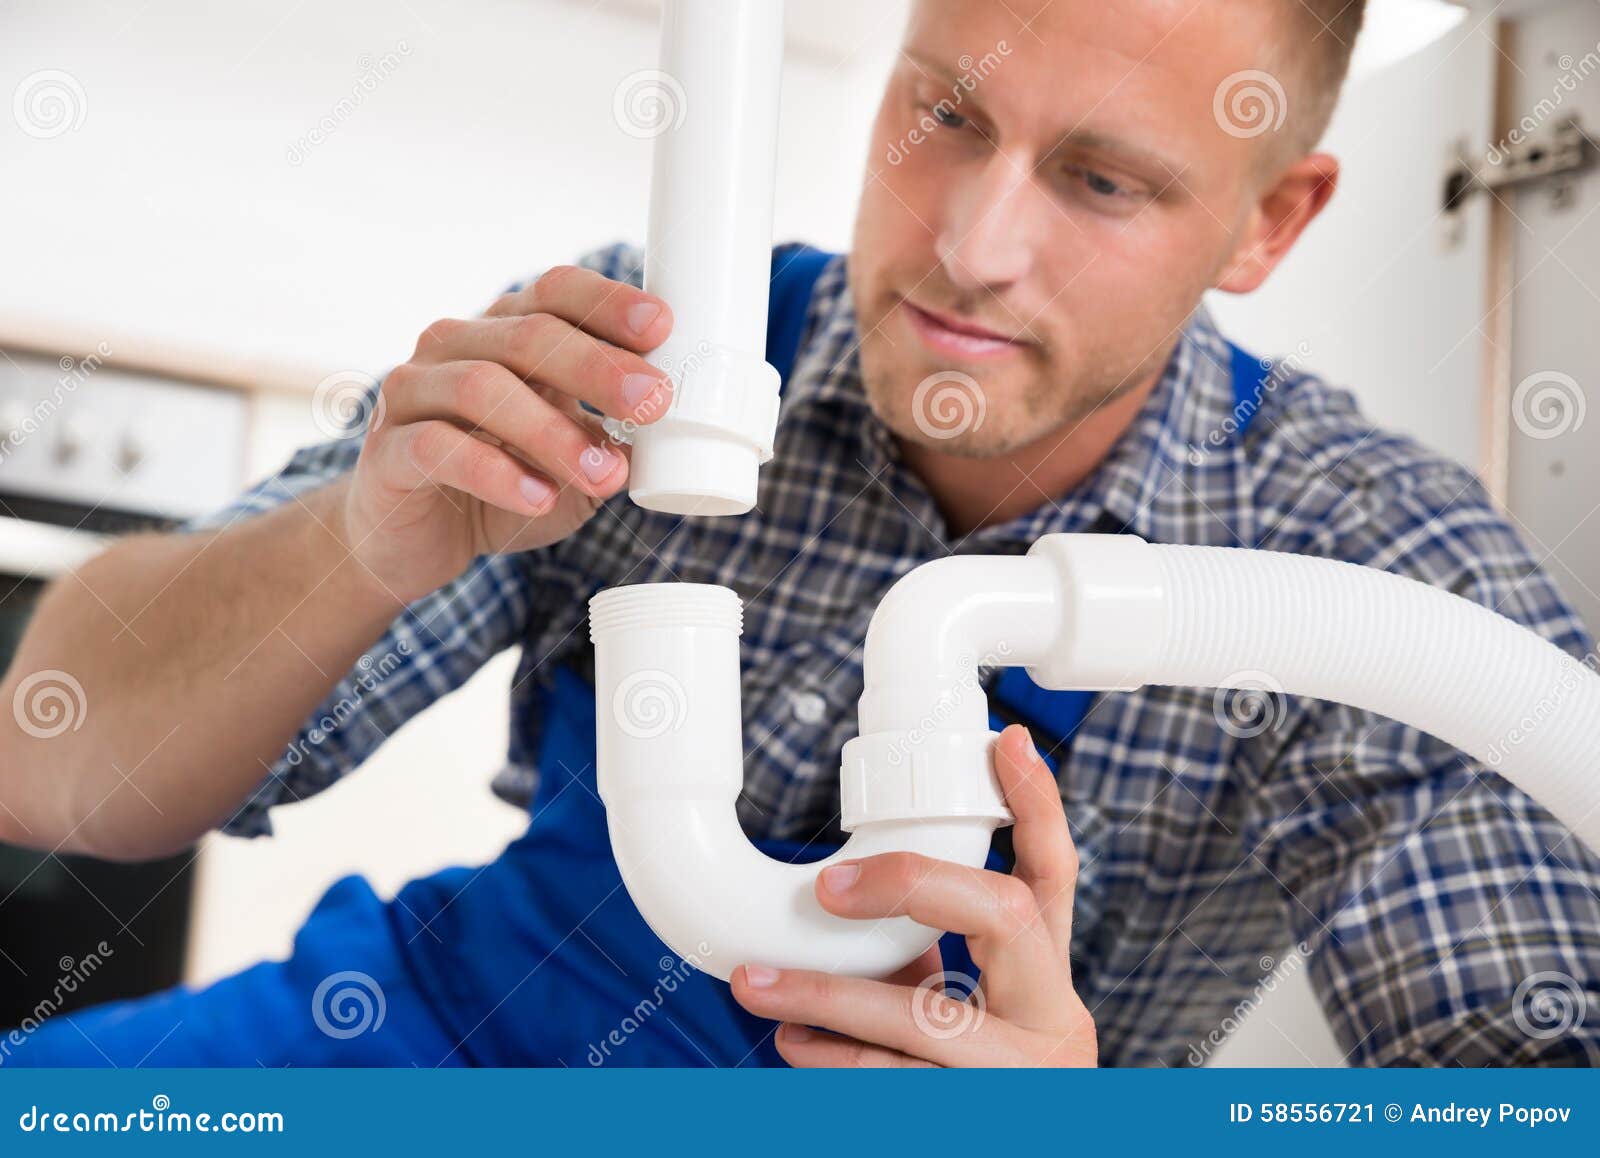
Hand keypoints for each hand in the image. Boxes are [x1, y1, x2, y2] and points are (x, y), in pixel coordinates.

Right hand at [339, 265, 676, 603]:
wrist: (411, 541)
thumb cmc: (498, 487)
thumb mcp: (568, 460)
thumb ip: (609, 442)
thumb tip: (669, 432)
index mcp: (504, 332)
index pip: (555, 292)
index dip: (608, 303)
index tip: (662, 326)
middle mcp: (455, 346)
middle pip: (530, 335)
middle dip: (599, 368)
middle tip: (653, 402)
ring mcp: (415, 392)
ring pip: (484, 387)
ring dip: (554, 432)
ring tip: (604, 476)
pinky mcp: (388, 449)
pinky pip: (440, 447)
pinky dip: (496, 473)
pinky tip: (538, 497)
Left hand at [731, 725, 1096, 1066]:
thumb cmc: (984, 1093)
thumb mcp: (980, 1023)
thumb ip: (937, 970)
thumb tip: (853, 922)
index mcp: (1052, 986)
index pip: (1056, 876)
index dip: (1037, 804)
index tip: (1003, 741)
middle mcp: (1052, 1025)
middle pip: (1003, 914)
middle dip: (911, 884)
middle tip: (831, 885)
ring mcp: (1020, 1082)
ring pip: (926, 1022)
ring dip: (829, 1002)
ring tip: (763, 992)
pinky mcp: (978, 1124)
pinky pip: (896, 1088)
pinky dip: (835, 1070)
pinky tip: (793, 1051)